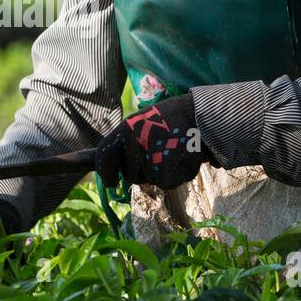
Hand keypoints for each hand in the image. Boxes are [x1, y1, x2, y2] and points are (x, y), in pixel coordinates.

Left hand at [95, 92, 215, 189]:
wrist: (201, 117)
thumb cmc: (171, 121)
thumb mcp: (142, 124)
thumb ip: (125, 142)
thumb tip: (98, 162)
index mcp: (125, 129)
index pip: (105, 155)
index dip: (106, 172)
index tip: (110, 182)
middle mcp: (133, 144)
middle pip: (131, 175)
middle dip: (142, 171)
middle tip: (159, 153)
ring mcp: (149, 159)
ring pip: (150, 180)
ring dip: (161, 173)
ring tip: (173, 152)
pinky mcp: (165, 173)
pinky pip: (166, 183)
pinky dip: (176, 176)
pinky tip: (183, 159)